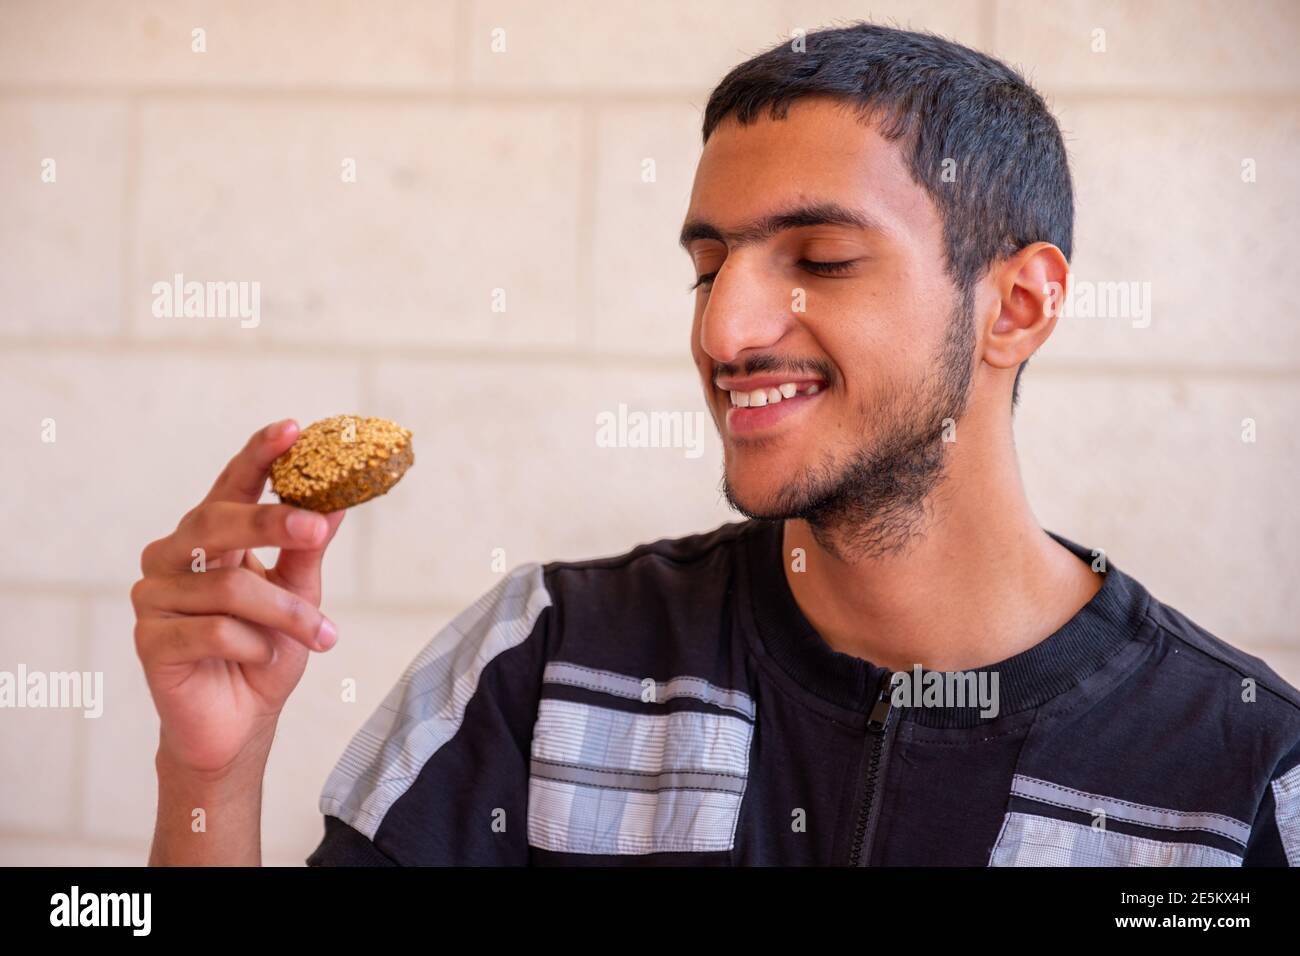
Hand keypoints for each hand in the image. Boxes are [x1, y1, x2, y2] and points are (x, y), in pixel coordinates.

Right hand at [132, 419, 345, 777]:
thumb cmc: (266, 651)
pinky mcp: (148, 640)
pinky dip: (253, 645)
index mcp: (209, 536)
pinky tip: (263, 659)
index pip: (231, 484)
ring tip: (320, 636)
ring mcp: (155, 596)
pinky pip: (211, 630)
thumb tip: (336, 503)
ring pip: (227, 586)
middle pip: (216, 522)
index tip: (292, 428)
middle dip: (272, 521)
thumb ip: (307, 548)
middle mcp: (173, 556)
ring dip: (285, 614)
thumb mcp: (298, 594)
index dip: (258, 454)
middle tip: (318, 526)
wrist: (238, 724)